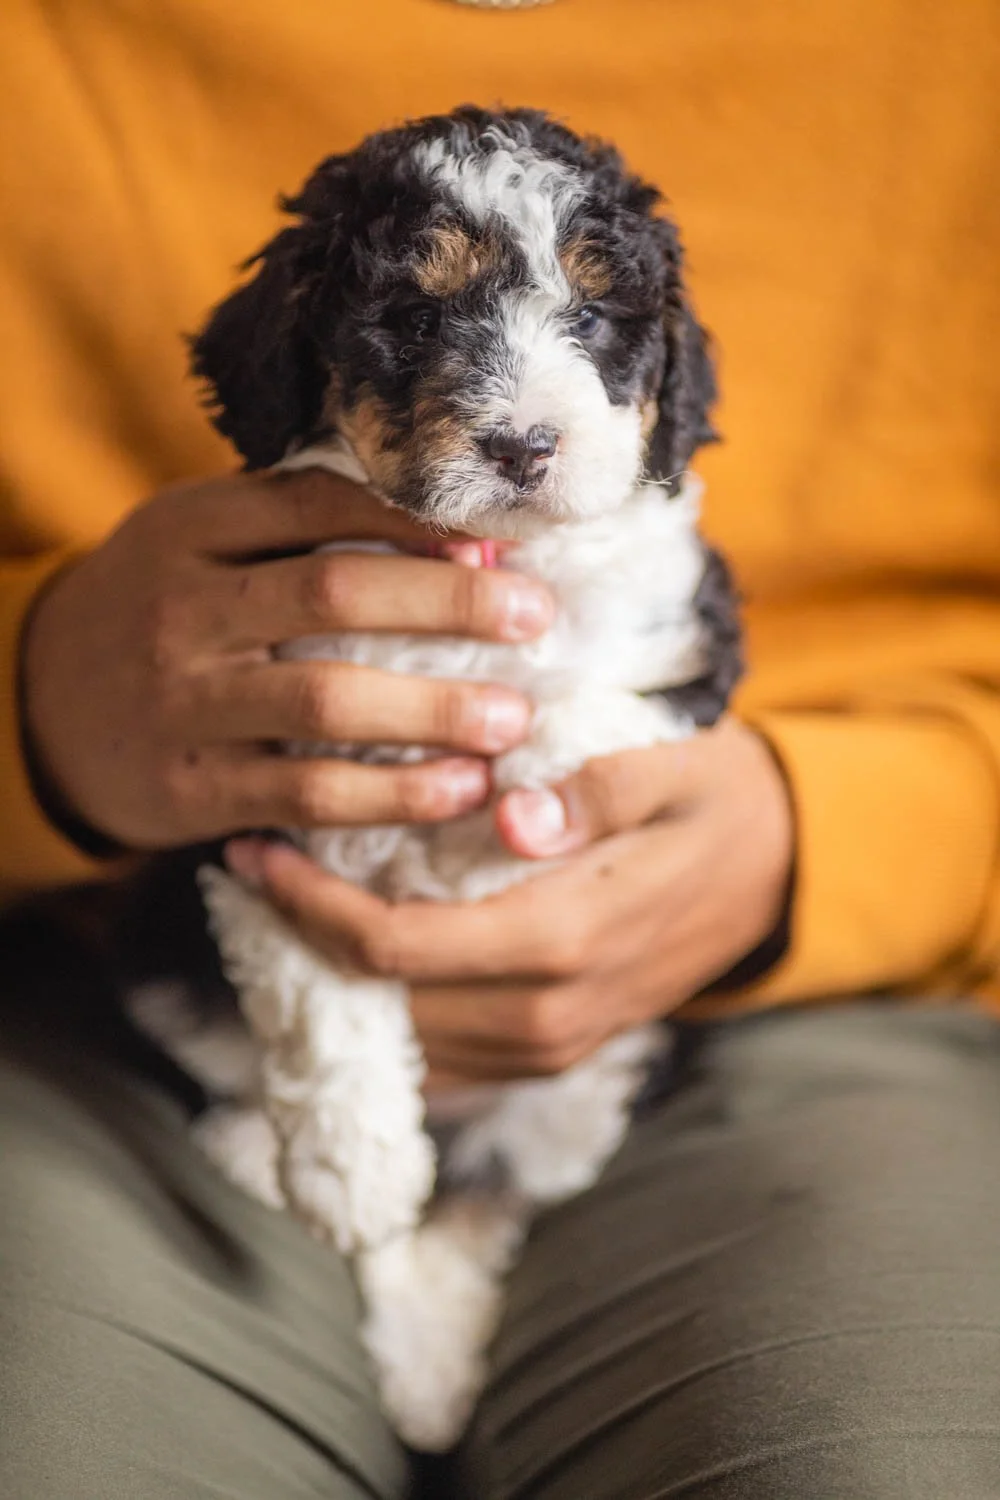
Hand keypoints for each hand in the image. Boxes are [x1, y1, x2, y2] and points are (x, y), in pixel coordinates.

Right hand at [21, 470, 553, 849]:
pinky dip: (392, 795)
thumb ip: (296, 528)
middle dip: (449, 602)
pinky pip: (307, 793)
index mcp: (189, 528)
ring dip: (433, 710)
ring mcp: (183, 703)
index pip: (315, 502)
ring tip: (513, 718)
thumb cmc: (162, 611)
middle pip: (334, 595)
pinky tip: (459, 789)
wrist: (42, 709)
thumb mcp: (198, 543)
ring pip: (325, 701)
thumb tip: (461, 534)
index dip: (416, 518)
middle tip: (534, 617)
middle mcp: (181, 610)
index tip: (500, 537)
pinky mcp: (193, 789)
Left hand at [224, 718, 794, 1084]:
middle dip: (305, 934)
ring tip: (292, 898)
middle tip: (257, 861)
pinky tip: (352, 952)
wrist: (774, 872)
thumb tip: (513, 818)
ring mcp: (548, 1043)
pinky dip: (385, 1008)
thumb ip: (600, 790)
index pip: (397, 943)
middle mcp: (547, 1011)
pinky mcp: (548, 1051)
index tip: (261, 850)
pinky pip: (441, 1053)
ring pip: (403, 1034)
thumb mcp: (679, 766)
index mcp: (566, 937)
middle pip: (384, 995)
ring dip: (337, 972)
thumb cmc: (713, 800)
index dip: (313, 904)